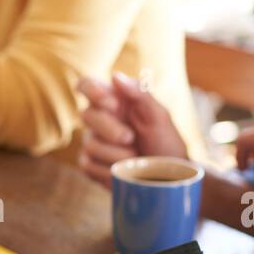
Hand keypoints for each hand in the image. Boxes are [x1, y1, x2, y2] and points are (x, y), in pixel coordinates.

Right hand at [78, 73, 187, 188]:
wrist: (167, 176)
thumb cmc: (164, 142)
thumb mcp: (159, 116)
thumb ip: (140, 94)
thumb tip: (115, 76)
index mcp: (114, 101)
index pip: (86, 85)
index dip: (91, 91)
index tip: (112, 105)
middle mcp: (99, 119)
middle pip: (86, 115)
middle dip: (110, 129)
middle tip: (131, 138)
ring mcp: (93, 142)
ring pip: (89, 144)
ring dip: (115, 153)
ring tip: (135, 157)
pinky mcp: (90, 164)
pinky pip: (88, 165)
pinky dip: (108, 170)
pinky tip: (124, 170)